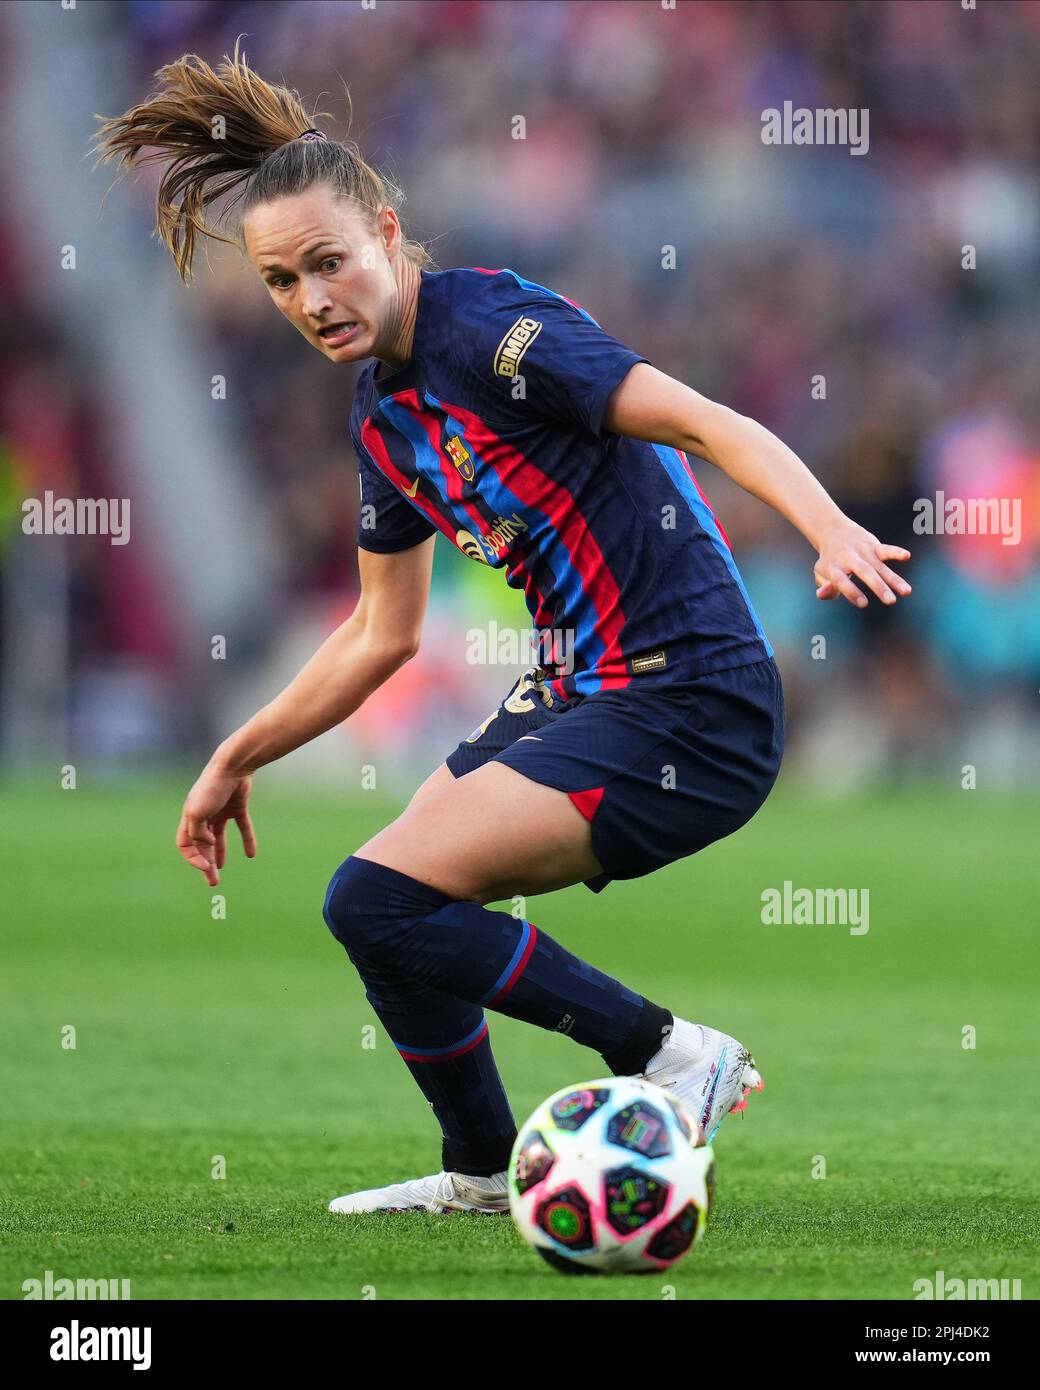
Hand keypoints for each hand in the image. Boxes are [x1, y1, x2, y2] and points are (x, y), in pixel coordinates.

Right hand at [175, 762, 255, 886]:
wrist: (234, 766)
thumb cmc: (212, 788)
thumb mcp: (198, 812)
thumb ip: (197, 832)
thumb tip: (207, 846)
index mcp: (190, 816)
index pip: (185, 843)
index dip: (193, 857)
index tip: (205, 866)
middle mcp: (204, 815)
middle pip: (202, 844)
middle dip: (206, 863)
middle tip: (213, 882)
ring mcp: (221, 810)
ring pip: (219, 838)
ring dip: (219, 854)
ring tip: (220, 870)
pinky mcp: (238, 807)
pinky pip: (242, 827)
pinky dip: (247, 840)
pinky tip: (251, 855)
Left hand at [813, 518, 910, 607]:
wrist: (834, 531)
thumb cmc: (830, 560)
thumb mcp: (821, 573)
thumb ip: (824, 588)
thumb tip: (821, 594)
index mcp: (834, 567)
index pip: (841, 580)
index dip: (851, 591)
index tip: (863, 603)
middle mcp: (849, 558)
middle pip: (865, 572)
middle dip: (878, 586)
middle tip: (890, 601)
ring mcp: (863, 551)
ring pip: (880, 566)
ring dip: (894, 579)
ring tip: (907, 592)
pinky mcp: (874, 545)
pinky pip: (885, 549)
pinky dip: (895, 552)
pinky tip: (907, 556)